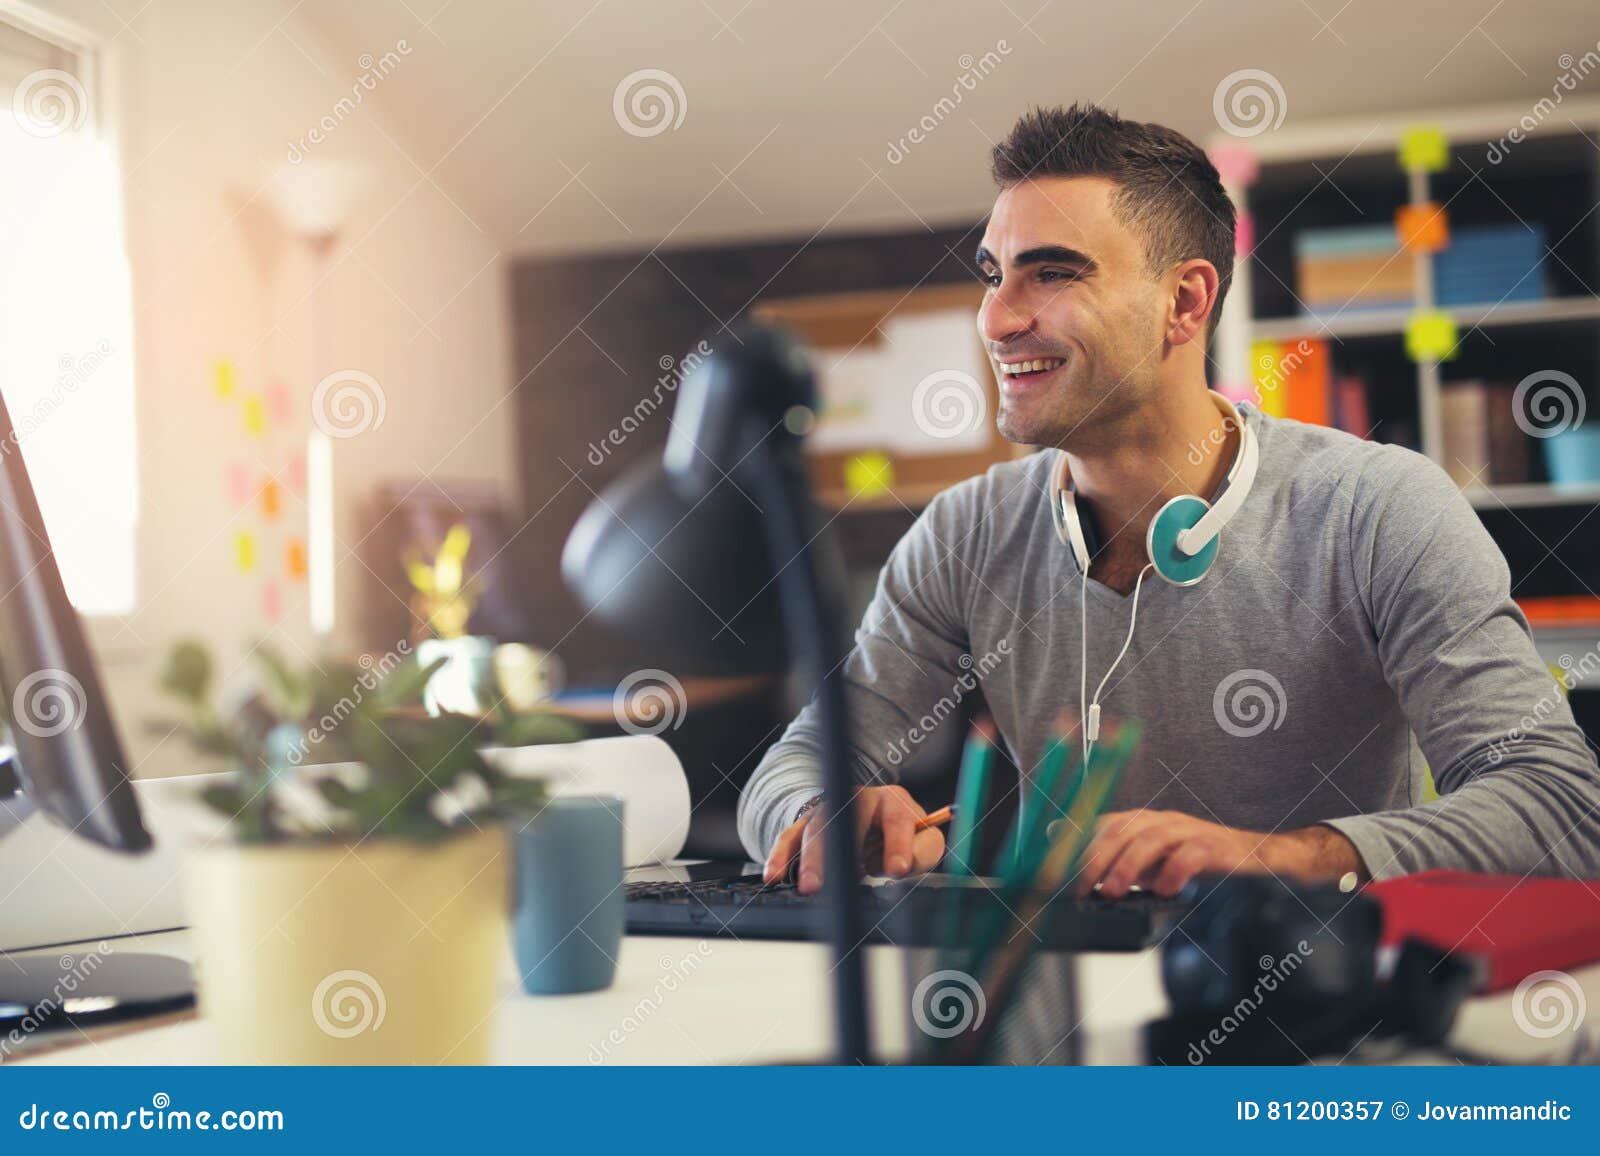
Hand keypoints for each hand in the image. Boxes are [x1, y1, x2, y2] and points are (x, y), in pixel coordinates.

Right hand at [763, 785, 945, 893]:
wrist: (872, 819)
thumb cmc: (900, 836)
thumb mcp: (923, 842)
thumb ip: (922, 853)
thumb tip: (903, 864)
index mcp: (892, 801)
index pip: (896, 820)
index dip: (897, 844)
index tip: (896, 869)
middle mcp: (857, 798)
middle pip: (847, 818)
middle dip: (843, 851)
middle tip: (841, 880)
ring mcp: (829, 810)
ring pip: (816, 828)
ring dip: (811, 859)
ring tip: (809, 887)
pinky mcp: (806, 825)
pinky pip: (789, 838)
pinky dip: (781, 857)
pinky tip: (773, 876)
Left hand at [1071, 809, 1363, 898]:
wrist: (1260, 860)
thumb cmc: (1200, 862)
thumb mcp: (1153, 863)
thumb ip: (1120, 863)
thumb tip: (1080, 869)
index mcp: (1144, 822)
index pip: (1103, 824)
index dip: (1078, 843)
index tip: (1056, 867)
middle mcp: (1162, 821)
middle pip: (1120, 831)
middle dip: (1095, 858)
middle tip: (1080, 887)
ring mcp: (1188, 831)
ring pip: (1149, 839)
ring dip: (1126, 866)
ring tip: (1111, 891)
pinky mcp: (1214, 847)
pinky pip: (1189, 855)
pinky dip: (1172, 871)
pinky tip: (1164, 890)